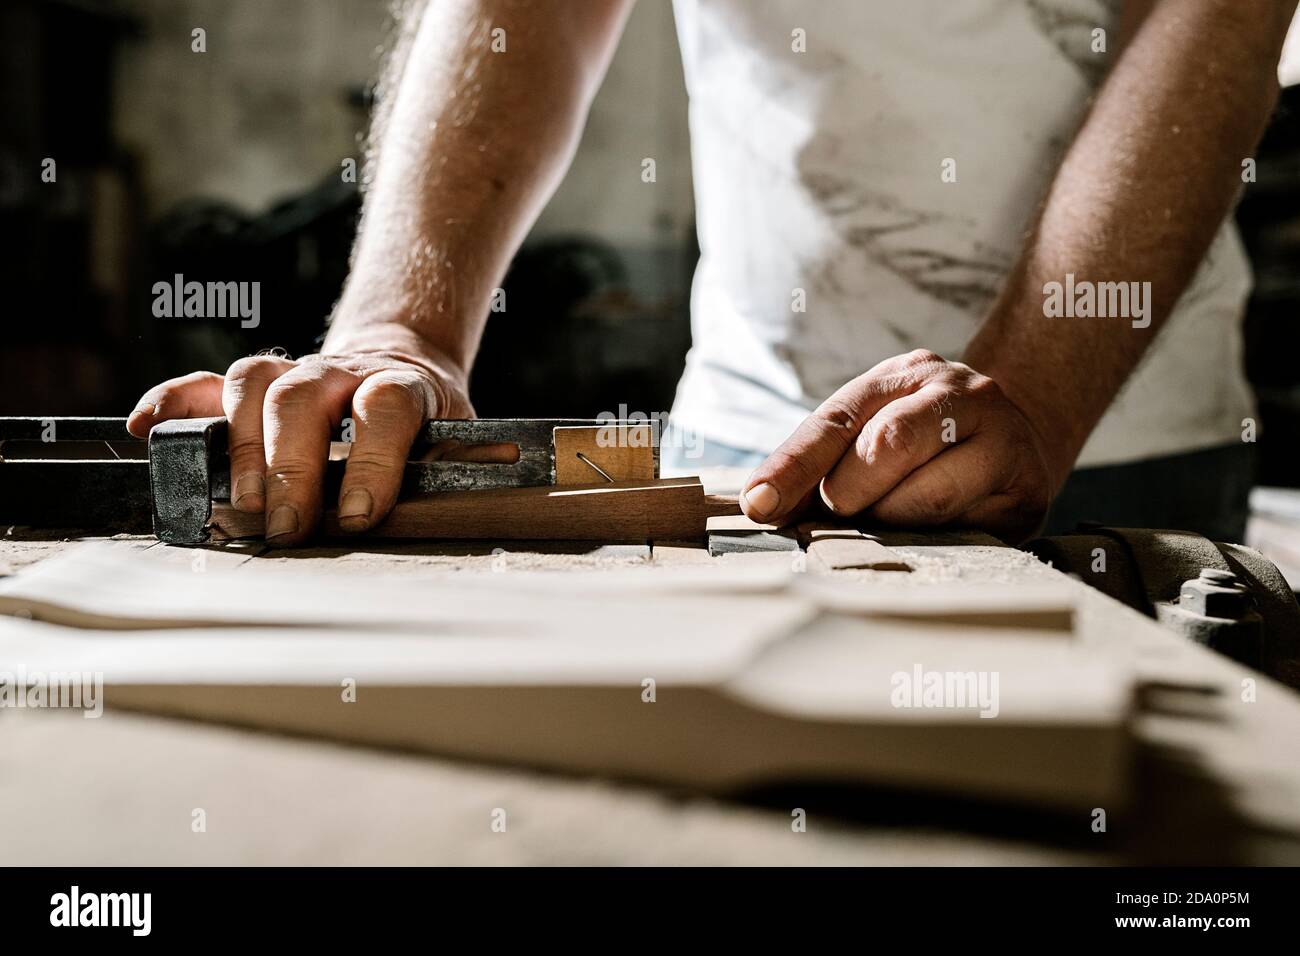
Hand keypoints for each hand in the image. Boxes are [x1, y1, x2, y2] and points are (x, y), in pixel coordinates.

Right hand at [126, 345, 473, 545]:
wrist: (403, 365)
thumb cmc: (428, 421)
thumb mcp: (462, 440)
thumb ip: (459, 469)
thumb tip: (465, 508)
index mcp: (400, 383)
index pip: (385, 408)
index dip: (372, 459)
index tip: (357, 514)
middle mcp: (340, 371)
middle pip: (301, 397)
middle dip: (290, 464)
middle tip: (288, 526)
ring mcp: (292, 373)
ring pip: (252, 382)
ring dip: (240, 443)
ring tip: (241, 503)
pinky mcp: (251, 387)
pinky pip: (203, 385)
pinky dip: (172, 403)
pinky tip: (148, 429)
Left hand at [738, 350, 1065, 542]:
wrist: (1019, 442)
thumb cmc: (924, 447)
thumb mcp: (869, 434)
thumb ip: (817, 466)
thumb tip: (761, 505)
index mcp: (903, 375)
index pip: (835, 420)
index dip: (792, 466)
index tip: (759, 504)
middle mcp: (959, 392)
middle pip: (887, 445)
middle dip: (851, 493)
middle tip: (847, 512)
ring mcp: (1002, 437)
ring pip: (928, 496)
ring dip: (893, 521)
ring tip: (893, 519)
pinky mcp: (1028, 492)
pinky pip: (966, 529)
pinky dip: (937, 539)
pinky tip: (940, 532)